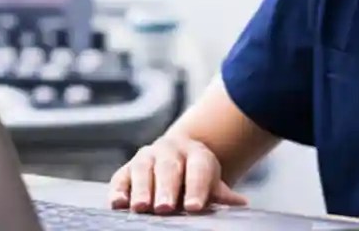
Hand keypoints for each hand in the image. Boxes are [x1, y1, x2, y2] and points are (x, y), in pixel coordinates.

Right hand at [107, 136, 249, 214]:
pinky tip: (119, 203)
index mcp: (196, 153)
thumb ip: (220, 192)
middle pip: (168, 168)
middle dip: (165, 188)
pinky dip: (119, 190)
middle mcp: (169, 151)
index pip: (198, 170)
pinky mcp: (127, 168)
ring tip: (141, 207)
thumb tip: (240, 203)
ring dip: (141, 189)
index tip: (194, 207)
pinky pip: (120, 178)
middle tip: (164, 208)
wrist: (177, 154)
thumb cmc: (196, 175)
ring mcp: (146, 157)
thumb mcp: (210, 180)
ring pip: (142, 170)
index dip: (196, 188)